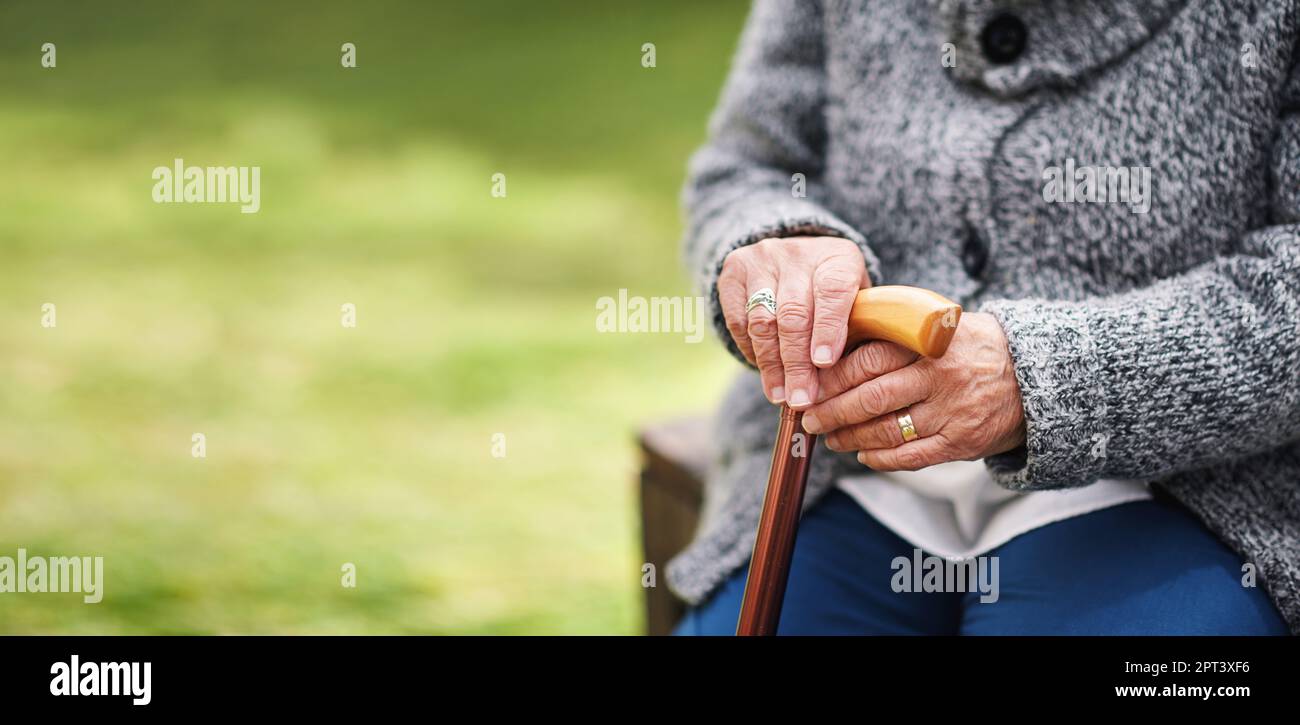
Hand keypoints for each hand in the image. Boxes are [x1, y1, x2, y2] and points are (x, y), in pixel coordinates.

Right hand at [717, 236, 868, 408]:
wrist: (797, 258)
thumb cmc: (835, 295)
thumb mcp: (856, 304)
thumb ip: (852, 334)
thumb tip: (839, 385)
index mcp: (839, 257)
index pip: (832, 291)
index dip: (828, 328)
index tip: (824, 363)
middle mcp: (798, 253)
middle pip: (794, 313)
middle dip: (797, 363)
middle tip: (801, 399)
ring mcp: (762, 258)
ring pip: (763, 320)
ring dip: (771, 365)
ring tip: (780, 396)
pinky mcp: (734, 270)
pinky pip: (738, 320)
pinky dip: (751, 351)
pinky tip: (764, 372)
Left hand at [800, 312, 1025, 470]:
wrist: (1032, 378)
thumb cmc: (970, 349)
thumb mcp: (938, 327)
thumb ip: (896, 333)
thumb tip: (834, 347)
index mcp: (927, 344)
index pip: (868, 360)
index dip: (833, 377)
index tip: (810, 385)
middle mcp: (939, 377)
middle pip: (871, 398)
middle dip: (833, 411)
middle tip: (810, 418)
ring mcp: (951, 412)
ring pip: (887, 431)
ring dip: (850, 437)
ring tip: (831, 437)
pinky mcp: (961, 443)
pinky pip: (910, 457)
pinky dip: (880, 459)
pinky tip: (863, 454)